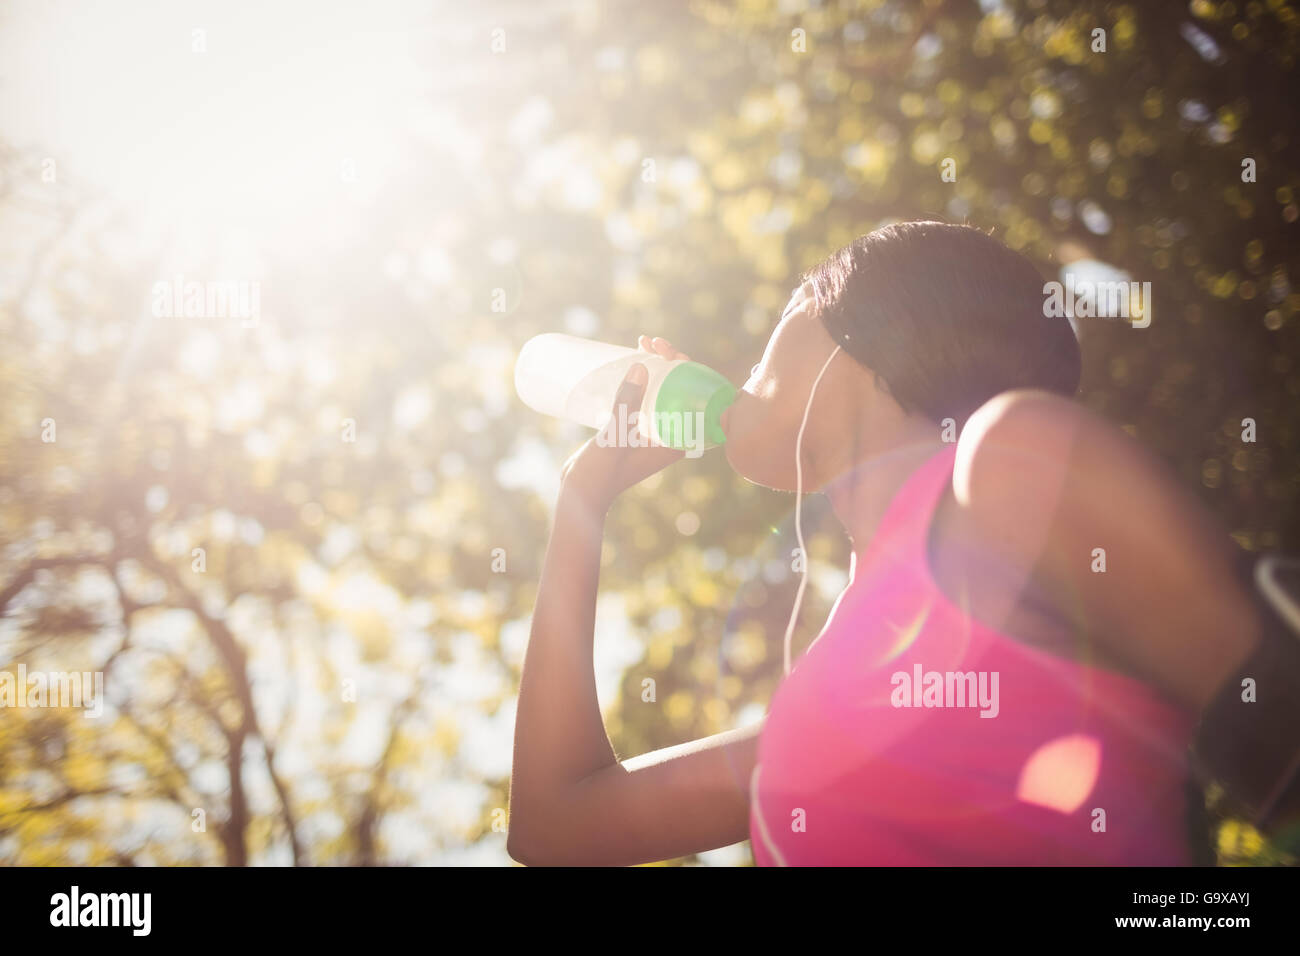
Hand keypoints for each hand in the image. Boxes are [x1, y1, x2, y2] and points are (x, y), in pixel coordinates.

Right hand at [559, 336, 690, 510]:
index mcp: (676, 441)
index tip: (672, 352)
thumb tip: (641, 365)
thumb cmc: (602, 473)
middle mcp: (668, 436)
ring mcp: (651, 432)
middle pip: (680, 391)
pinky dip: (643, 378)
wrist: (580, 495)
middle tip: (652, 342)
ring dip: (657, 366)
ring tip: (641, 343)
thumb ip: (628, 403)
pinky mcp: (633, 429)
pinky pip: (646, 397)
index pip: (695, 399)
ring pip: (662, 391)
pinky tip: (633, 361)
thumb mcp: (616, 435)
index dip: (690, 370)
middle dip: (672, 362)